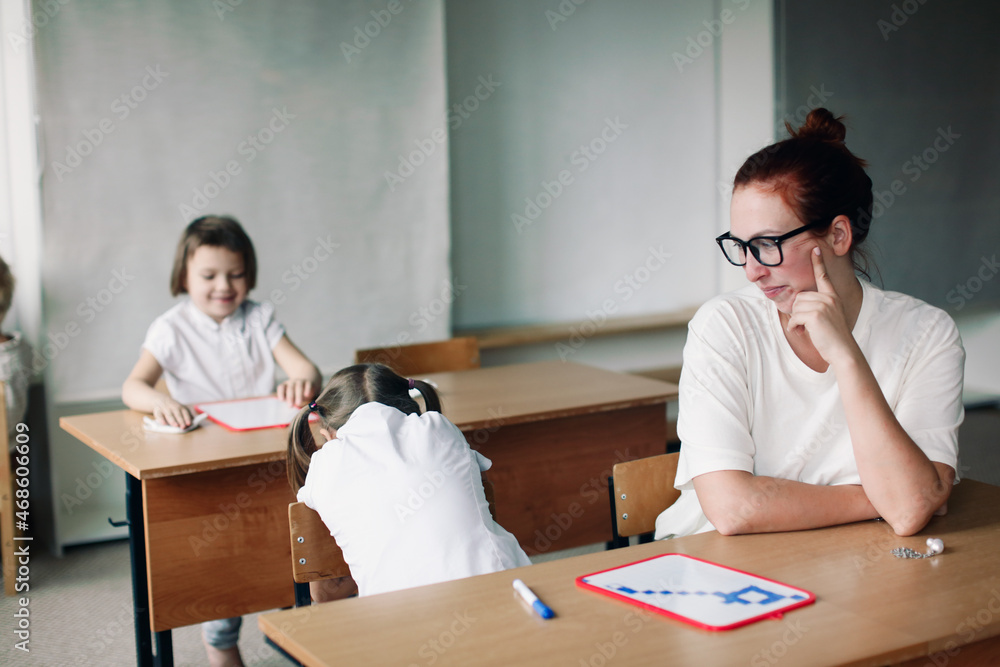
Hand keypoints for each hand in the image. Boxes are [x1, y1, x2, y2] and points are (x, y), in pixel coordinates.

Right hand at [152, 397, 193, 427]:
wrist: (159, 399)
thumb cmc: (172, 407)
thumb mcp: (180, 408)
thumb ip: (186, 414)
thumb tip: (194, 421)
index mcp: (180, 407)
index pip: (184, 412)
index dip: (187, 418)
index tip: (189, 424)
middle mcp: (173, 407)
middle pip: (177, 414)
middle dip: (181, 420)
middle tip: (183, 427)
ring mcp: (165, 408)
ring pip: (169, 415)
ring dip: (172, 420)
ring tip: (176, 425)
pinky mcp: (157, 411)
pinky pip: (159, 415)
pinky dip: (161, 419)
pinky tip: (164, 424)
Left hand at [277, 378, 315, 407]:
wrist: (307, 383)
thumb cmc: (296, 393)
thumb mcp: (291, 397)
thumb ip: (289, 400)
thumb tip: (289, 406)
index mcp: (286, 385)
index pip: (281, 387)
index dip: (280, 393)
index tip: (282, 400)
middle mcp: (292, 383)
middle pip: (290, 388)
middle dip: (290, 397)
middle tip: (290, 406)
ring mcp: (301, 381)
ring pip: (299, 386)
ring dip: (298, 395)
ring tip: (298, 403)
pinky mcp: (309, 382)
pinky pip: (308, 385)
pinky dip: (307, 389)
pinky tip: (306, 395)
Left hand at [785, 247, 855, 365]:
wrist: (843, 351)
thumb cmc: (833, 337)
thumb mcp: (828, 316)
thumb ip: (817, 306)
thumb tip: (799, 303)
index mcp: (832, 297)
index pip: (823, 277)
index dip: (818, 263)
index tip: (814, 249)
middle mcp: (828, 298)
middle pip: (800, 297)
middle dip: (798, 312)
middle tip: (806, 324)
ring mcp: (823, 306)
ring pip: (796, 307)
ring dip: (796, 320)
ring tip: (807, 329)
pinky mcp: (815, 315)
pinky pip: (794, 317)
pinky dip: (794, 327)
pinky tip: (802, 332)